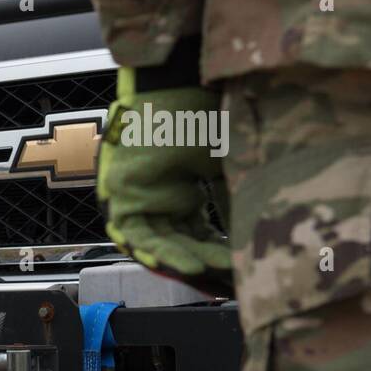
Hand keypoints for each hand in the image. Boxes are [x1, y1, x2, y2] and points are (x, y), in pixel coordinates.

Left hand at [97, 68, 232, 296]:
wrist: (174, 92)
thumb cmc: (198, 118)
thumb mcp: (222, 166)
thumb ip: (232, 203)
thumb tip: (251, 237)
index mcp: (180, 193)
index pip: (199, 234)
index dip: (219, 252)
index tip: (241, 269)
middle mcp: (157, 200)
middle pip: (180, 242)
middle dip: (206, 262)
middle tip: (231, 278)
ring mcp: (137, 200)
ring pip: (160, 243)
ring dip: (187, 261)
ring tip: (215, 275)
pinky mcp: (119, 199)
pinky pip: (139, 235)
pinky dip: (163, 251)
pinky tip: (192, 265)